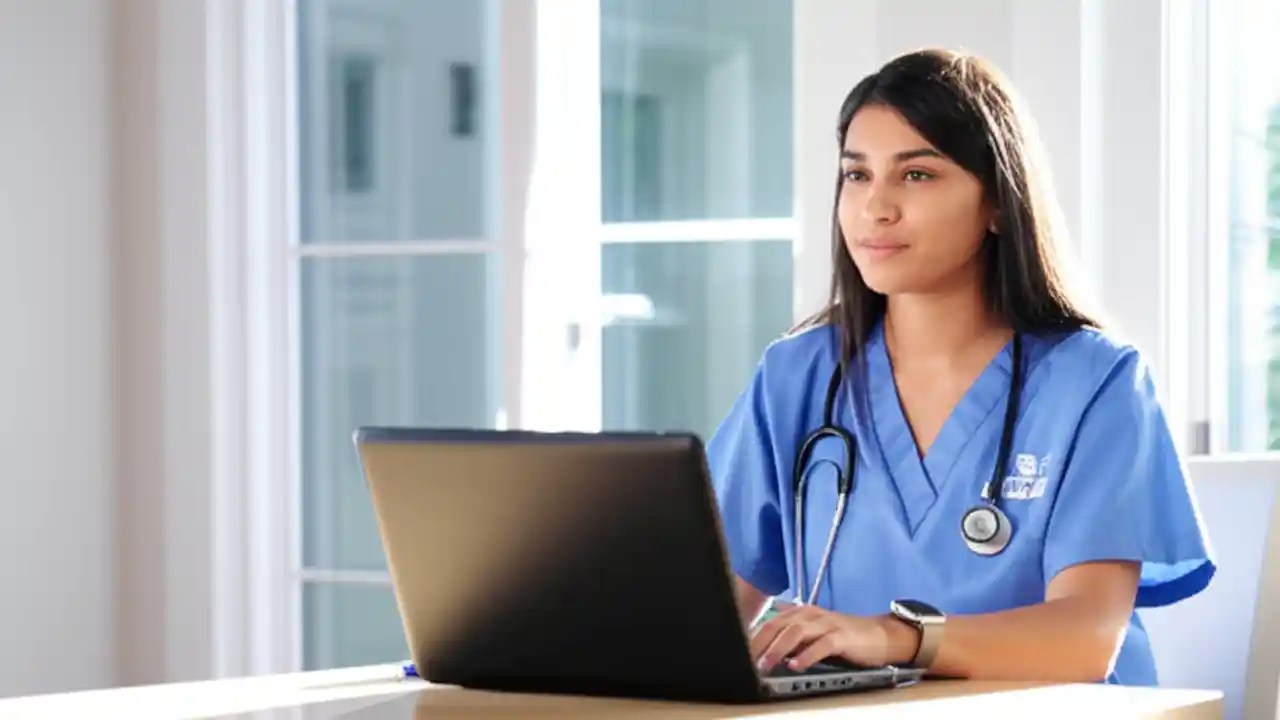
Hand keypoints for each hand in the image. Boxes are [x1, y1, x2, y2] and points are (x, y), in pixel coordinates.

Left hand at [749, 603, 919, 673]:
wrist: (878, 636)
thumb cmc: (841, 639)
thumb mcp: (812, 636)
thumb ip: (791, 641)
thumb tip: (763, 655)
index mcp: (800, 613)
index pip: (769, 624)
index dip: (753, 639)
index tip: (739, 655)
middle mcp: (810, 614)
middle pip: (778, 626)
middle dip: (760, 644)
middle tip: (747, 662)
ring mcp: (826, 624)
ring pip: (796, 632)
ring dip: (778, 649)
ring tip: (767, 665)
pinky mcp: (842, 636)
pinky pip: (822, 644)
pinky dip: (807, 655)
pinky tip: (796, 665)